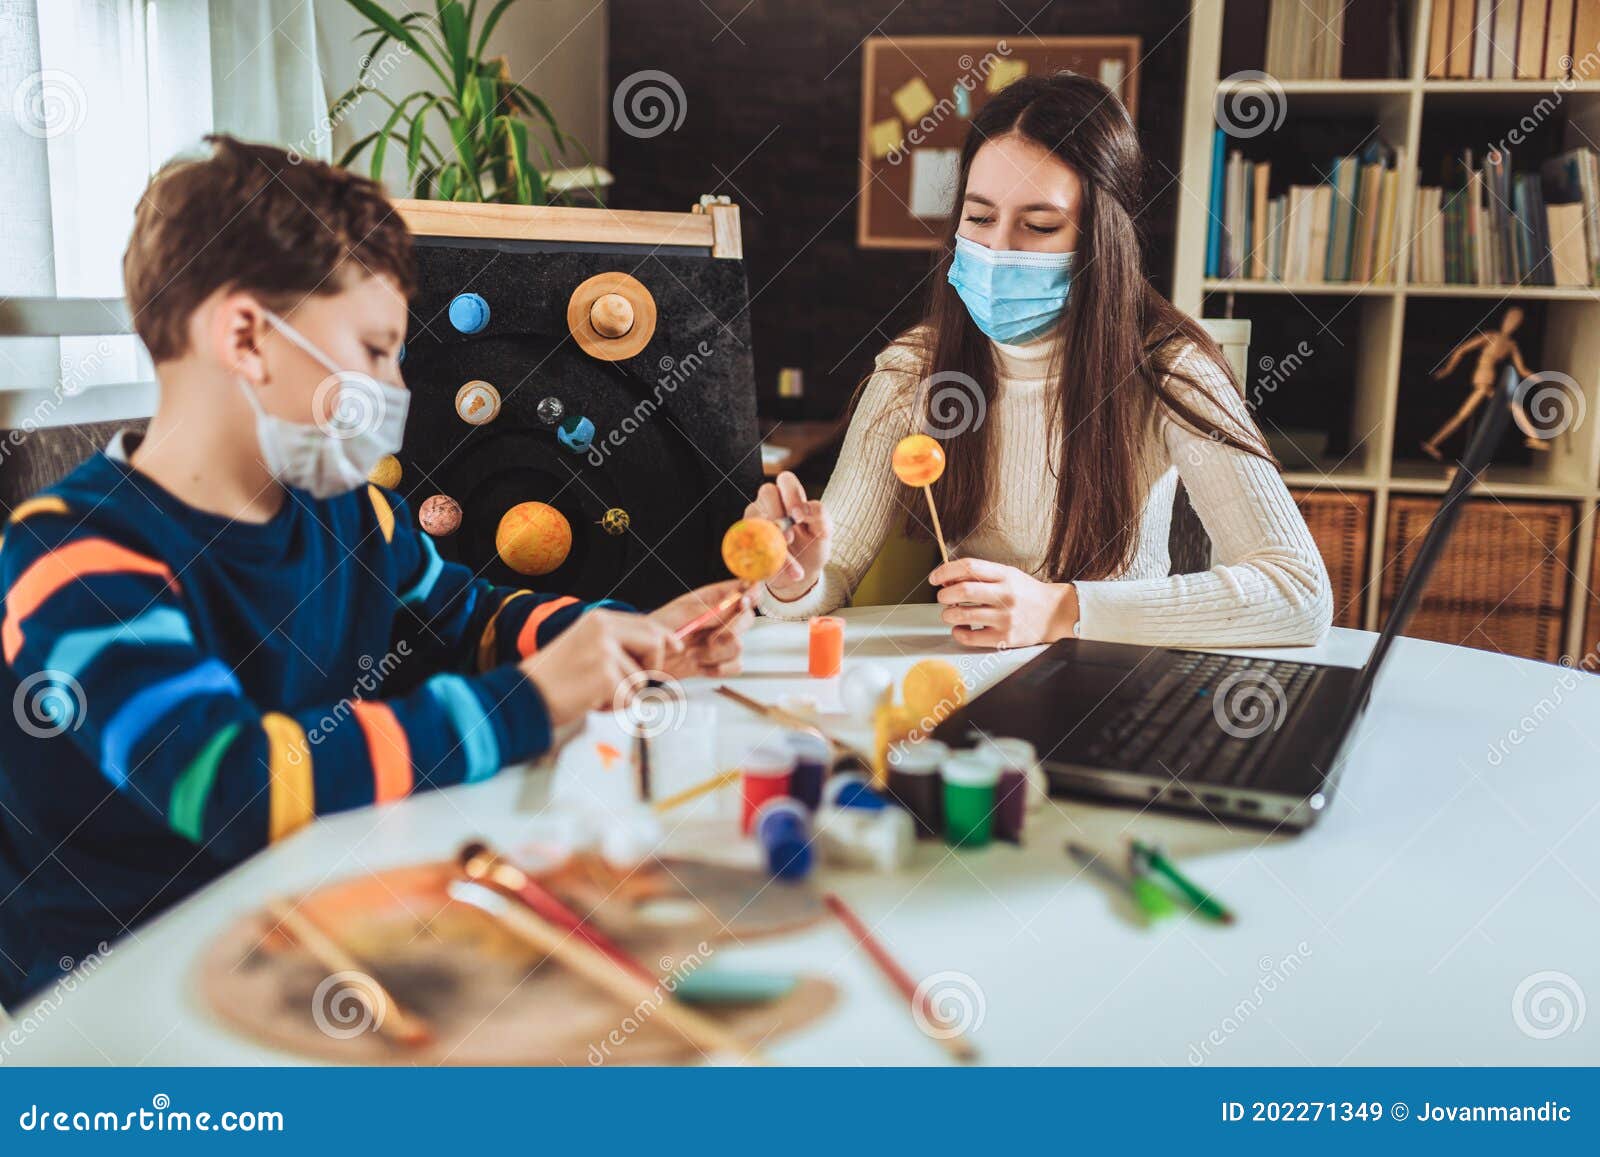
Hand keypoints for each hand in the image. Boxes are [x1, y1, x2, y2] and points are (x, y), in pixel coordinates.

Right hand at [520, 609, 683, 727]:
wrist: (525, 695)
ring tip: (591, 692)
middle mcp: (603, 630)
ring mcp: (605, 651)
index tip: (675, 645)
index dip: (664, 636)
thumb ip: (615, 644)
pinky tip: (589, 700)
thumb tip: (654, 652)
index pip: (644, 623)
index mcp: (598, 619)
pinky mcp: (605, 676)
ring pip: (639, 680)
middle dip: (650, 667)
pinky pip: (628, 698)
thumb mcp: (584, 646)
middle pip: (654, 644)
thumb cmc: (552, 677)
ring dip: (621, 694)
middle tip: (626, 681)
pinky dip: (612, 707)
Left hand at [648, 578, 754, 677]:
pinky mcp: (722, 661)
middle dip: (730, 631)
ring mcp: (724, 641)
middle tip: (711, 639)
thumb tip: (736, 600)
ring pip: (738, 646)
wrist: (648, 659)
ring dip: (713, 653)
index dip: (751, 593)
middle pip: (748, 618)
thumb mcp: (681, 614)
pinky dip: (717, 668)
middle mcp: (723, 618)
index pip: (743, 588)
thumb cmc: (659, 629)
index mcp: (714, 598)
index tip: (744, 602)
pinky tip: (700, 665)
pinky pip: (735, 666)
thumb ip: (711, 609)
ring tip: (692, 653)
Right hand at [746, 470, 829, 600]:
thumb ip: (820, 515)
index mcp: (790, 497)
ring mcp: (754, 520)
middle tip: (789, 538)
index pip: (785, 480)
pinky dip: (769, 563)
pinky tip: (783, 573)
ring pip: (757, 520)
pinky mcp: (745, 541)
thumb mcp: (823, 532)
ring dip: (773, 544)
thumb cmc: (813, 545)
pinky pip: (751, 545)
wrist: (803, 572)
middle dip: (777, 512)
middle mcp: (769, 504)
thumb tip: (804, 509)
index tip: (798, 516)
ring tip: (793, 565)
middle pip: (766, 492)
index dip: (791, 495)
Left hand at [930, 557, 1078, 648]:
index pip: (968, 567)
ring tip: (951, 613)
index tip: (935, 578)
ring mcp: (1005, 618)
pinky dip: (958, 633)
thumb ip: (980, 575)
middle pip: (963, 590)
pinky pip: (970, 637)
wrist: (1055, 613)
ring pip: (963, 615)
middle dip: (944, 594)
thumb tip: (947, 580)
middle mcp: (1005, 595)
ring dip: (948, 614)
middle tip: (943, 597)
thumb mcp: (1007, 575)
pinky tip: (961, 628)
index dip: (945, 571)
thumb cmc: (1026, 593)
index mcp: (1004, 575)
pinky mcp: (1005, 638)